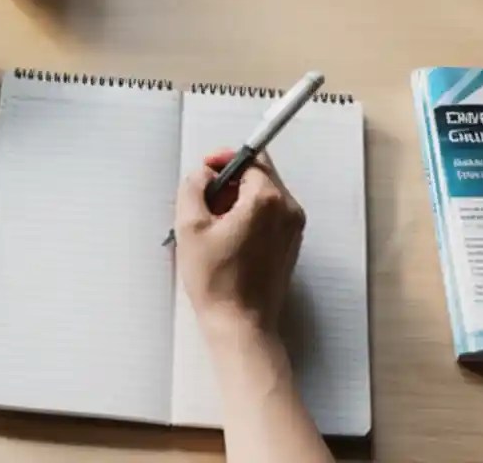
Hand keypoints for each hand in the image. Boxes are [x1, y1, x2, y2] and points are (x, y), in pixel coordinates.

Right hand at [174, 149, 305, 336]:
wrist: (241, 324)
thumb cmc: (216, 281)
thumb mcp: (189, 227)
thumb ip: (193, 187)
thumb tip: (203, 174)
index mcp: (267, 200)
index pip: (249, 159)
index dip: (223, 162)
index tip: (205, 174)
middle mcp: (288, 209)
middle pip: (259, 175)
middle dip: (230, 182)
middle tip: (204, 203)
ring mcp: (293, 228)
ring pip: (264, 195)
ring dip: (238, 199)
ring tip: (213, 225)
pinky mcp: (290, 244)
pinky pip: (270, 215)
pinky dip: (249, 216)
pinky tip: (227, 238)